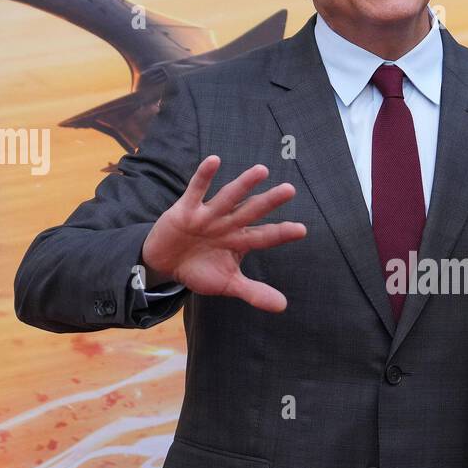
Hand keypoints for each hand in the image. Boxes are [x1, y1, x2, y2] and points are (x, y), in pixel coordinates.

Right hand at [140, 157, 306, 311]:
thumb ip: (254, 293)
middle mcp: (227, 225)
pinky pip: (196, 190)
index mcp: (239, 241)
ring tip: (262, 171)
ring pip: (228, 198)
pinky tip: (214, 160)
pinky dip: (203, 176)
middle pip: (251, 212)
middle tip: (290, 190)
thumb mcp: (227, 284)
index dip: (281, 233)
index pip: (264, 236)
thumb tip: (283, 307)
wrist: (165, 263)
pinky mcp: (185, 209)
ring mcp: (208, 215)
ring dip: (243, 185)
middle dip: (269, 202)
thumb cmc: (200, 269)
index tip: (302, 230)